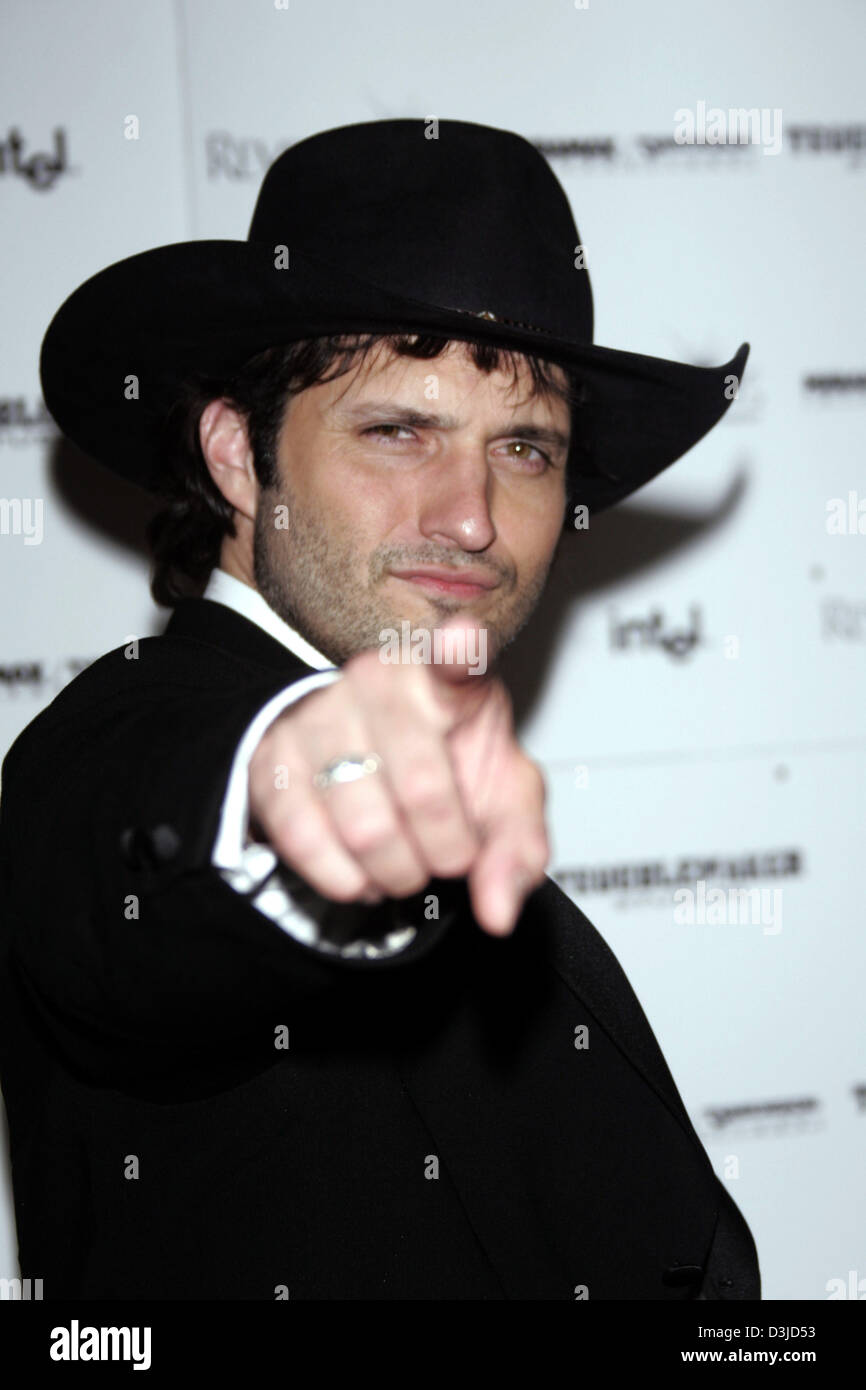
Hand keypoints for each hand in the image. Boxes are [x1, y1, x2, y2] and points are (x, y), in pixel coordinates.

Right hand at [248, 618, 549, 934]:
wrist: (370, 765)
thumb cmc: (449, 771)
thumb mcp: (502, 801)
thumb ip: (517, 848)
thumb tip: (498, 911)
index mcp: (446, 678)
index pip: (455, 659)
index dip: (460, 652)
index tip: (466, 641)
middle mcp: (379, 681)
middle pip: (423, 789)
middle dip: (445, 851)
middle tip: (447, 858)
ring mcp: (319, 712)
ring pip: (365, 825)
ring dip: (395, 872)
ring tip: (404, 866)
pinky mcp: (272, 754)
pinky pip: (303, 837)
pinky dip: (341, 878)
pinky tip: (361, 873)